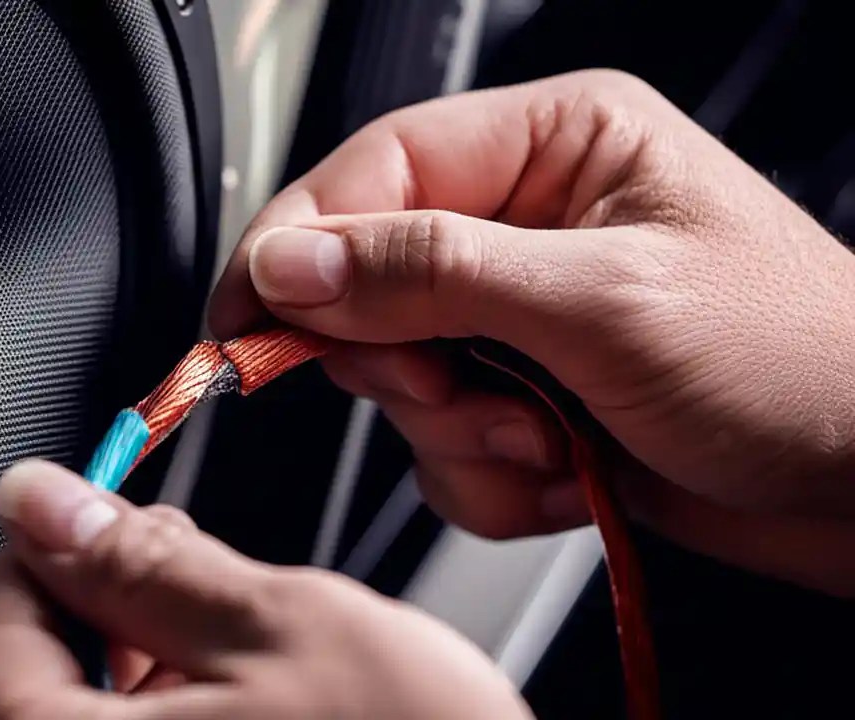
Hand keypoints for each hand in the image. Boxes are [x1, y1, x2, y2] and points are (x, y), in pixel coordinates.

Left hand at [0, 459, 530, 718]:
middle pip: (34, 682)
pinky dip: (176, 711)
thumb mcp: (277, 627)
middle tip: (179, 555)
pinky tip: (242, 692)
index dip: (47, 545)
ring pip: (93, 719)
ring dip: (143, 654)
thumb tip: (40, 499)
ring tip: (231, 626)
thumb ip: (143, 563)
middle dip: (103, 597)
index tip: (98, 506)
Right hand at [207, 69, 854, 596]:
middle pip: (365, 280)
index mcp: (551, 145)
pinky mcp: (522, 398)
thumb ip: (431, 271)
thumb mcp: (602, 300)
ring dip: (458, 429)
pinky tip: (563, 472)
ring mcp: (518, 318)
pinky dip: (488, 475)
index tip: (247, 318)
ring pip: (395, 375)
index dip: (295, 244)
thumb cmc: (796, 362)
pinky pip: (439, 441)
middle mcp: (524, 223)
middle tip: (449, 389)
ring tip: (546, 438)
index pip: (369, 173)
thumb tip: (294, 261)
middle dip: (401, 360)